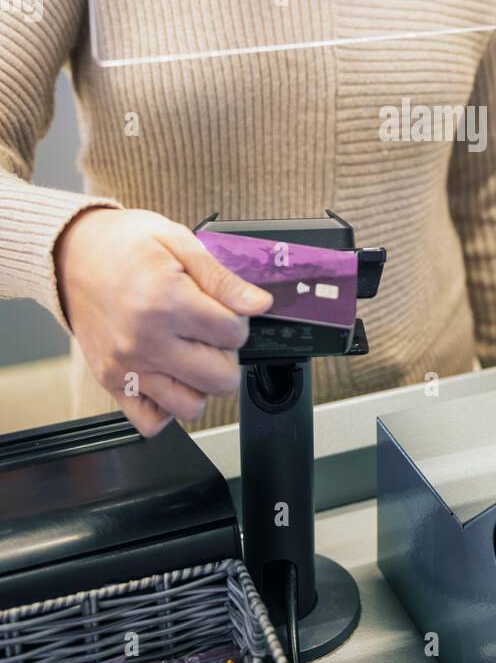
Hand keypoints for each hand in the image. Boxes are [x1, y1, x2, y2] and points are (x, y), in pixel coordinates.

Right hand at [54, 208, 272, 435]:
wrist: (70, 254)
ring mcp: (126, 366)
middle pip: (220, 378)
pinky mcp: (111, 381)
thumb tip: (259, 304)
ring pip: (190, 406)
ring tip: (191, 354)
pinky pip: (150, 421)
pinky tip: (170, 376)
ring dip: (201, 384)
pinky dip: (167, 407)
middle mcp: (145, 341)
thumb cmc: (123, 244)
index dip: (239, 320)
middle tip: (210, 332)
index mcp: (166, 301)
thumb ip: (222, 279)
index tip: (224, 309)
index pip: (234, 335)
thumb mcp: (179, 242)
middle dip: (226, 355)